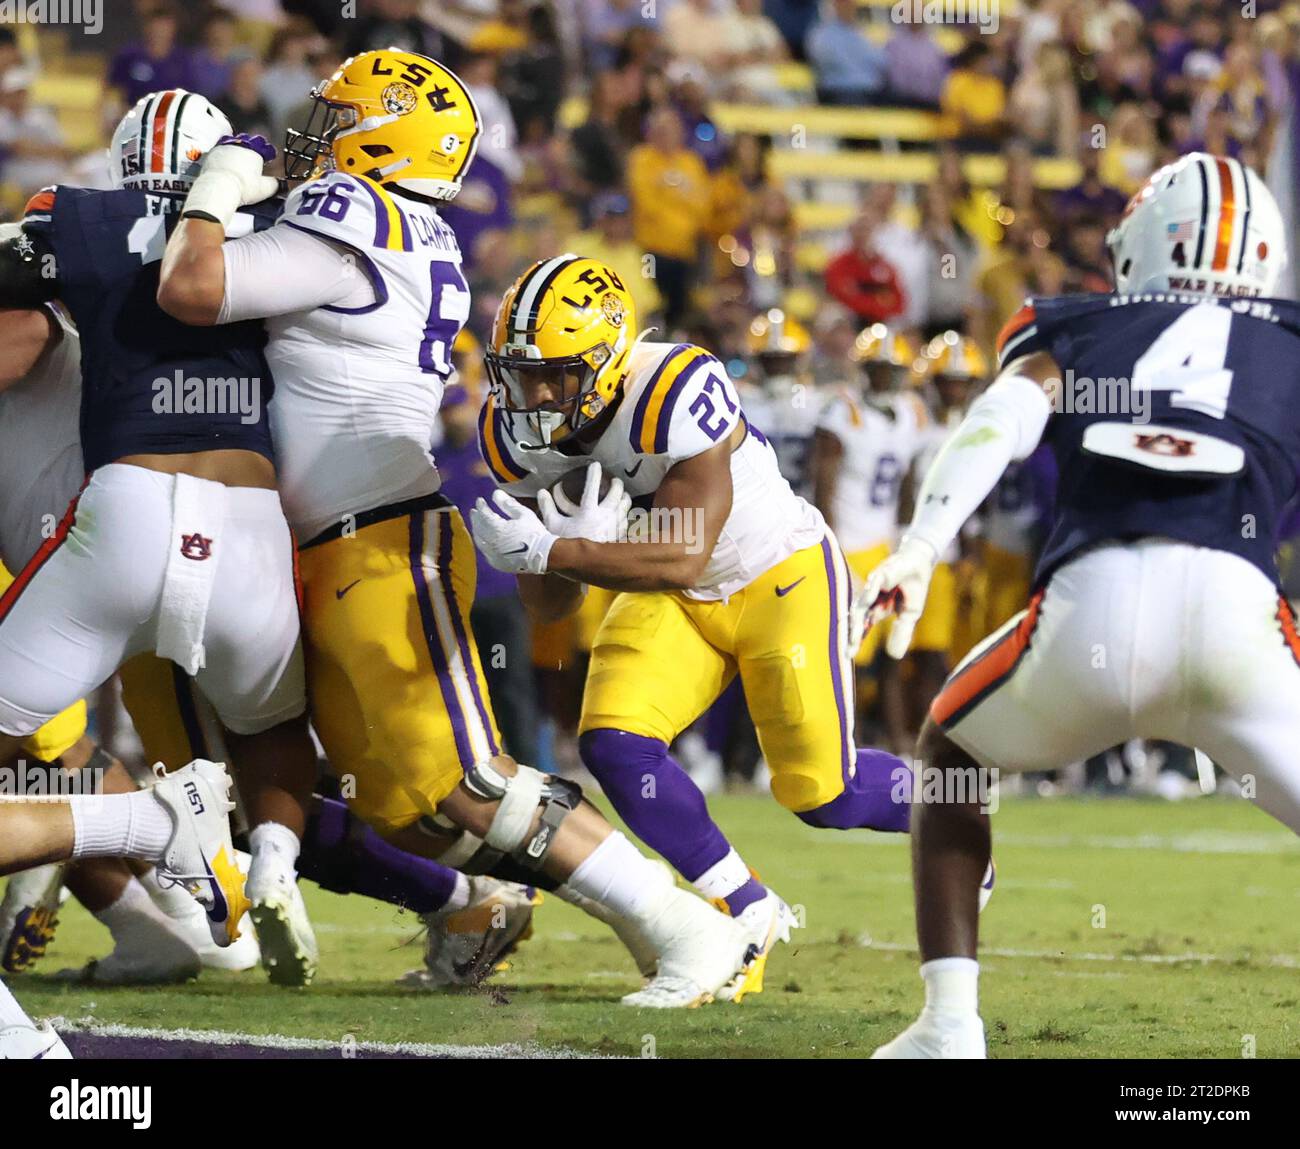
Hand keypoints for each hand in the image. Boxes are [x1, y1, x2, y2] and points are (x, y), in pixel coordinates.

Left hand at [182, 134, 278, 227]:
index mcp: (254, 152)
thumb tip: (281, 184)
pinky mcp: (210, 154)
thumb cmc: (243, 187)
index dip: (264, 157)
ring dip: (233, 158)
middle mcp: (238, 146)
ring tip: (234, 171)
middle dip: (247, 156)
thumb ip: (275, 184)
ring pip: (230, 150)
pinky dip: (221, 162)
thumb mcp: (265, 189)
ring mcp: (223, 148)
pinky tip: (223, 173)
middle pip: (245, 149)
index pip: (262, 150)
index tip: (264, 163)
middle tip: (248, 169)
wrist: (219, 187)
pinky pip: (218, 156)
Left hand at [470, 489, 556, 574]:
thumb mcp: (524, 514)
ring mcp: (493, 555)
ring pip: (479, 541)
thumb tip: (495, 493)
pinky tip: (484, 539)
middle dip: (476, 518)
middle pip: (478, 528)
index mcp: (497, 530)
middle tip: (475, 511)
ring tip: (477, 523)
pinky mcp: (497, 563)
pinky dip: (483, 543)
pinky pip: (485, 552)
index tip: (480, 500)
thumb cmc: (535, 533)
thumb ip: (508, 503)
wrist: (544, 555)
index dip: (481, 506)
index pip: (484, 515)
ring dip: (477, 530)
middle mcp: (491, 543)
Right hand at [536, 461, 629, 542]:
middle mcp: (604, 517)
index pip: (592, 487)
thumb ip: (547, 507)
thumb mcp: (552, 524)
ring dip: (625, 497)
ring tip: (623, 494)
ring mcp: (614, 526)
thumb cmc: (564, 543)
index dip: (594, 473)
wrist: (579, 565)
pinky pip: (626, 520)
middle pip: (617, 493)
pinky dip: (625, 514)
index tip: (595, 464)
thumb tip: (541, 492)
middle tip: (615, 480)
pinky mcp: (618, 536)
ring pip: (625, 506)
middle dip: (617, 484)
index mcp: (588, 512)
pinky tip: (623, 514)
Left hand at [858, 535, 937, 659]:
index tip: (848, 656)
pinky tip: (871, 597)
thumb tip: (894, 656)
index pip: (863, 627)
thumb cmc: (912, 588)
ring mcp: (874, 585)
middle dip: (853, 634)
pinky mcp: (882, 571)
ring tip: (855, 635)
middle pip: (858, 617)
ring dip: (859, 617)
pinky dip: (873, 588)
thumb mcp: (911, 614)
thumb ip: (902, 632)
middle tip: (848, 649)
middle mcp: (870, 598)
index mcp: (876, 609)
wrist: (919, 563)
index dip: (856, 641)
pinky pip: (876, 581)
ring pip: (863, 602)